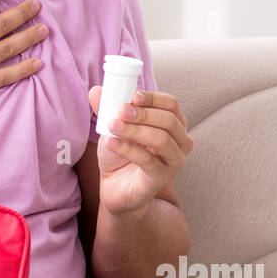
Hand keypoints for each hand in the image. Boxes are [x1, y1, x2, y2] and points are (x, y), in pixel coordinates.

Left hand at [87, 86, 193, 215]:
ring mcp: (174, 161)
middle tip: (121, 110)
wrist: (115, 187)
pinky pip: (148, 160)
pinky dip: (127, 149)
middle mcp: (180, 142)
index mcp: (173, 124)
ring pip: (161, 139)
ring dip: (135, 130)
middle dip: (143, 113)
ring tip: (113, 126)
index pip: (171, 105)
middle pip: (168, 120)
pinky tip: (110, 143)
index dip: (154, 98)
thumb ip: (108, 109)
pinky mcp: (161, 177)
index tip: (134, 95)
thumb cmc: (121, 154)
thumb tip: (96, 90)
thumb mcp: (114, 127)